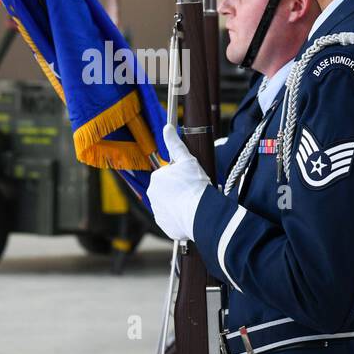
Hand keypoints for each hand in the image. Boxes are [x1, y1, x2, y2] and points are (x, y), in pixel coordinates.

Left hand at [148, 124, 209, 240]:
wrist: (201, 213)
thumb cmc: (195, 185)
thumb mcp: (187, 160)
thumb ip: (175, 144)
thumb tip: (167, 127)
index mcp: (156, 179)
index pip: (167, 175)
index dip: (181, 177)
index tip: (191, 180)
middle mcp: (153, 196)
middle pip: (168, 191)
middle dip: (179, 191)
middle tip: (194, 191)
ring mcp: (158, 212)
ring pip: (170, 205)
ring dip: (179, 204)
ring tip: (193, 204)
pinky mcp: (165, 226)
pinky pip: (172, 220)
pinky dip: (179, 218)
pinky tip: (190, 215)